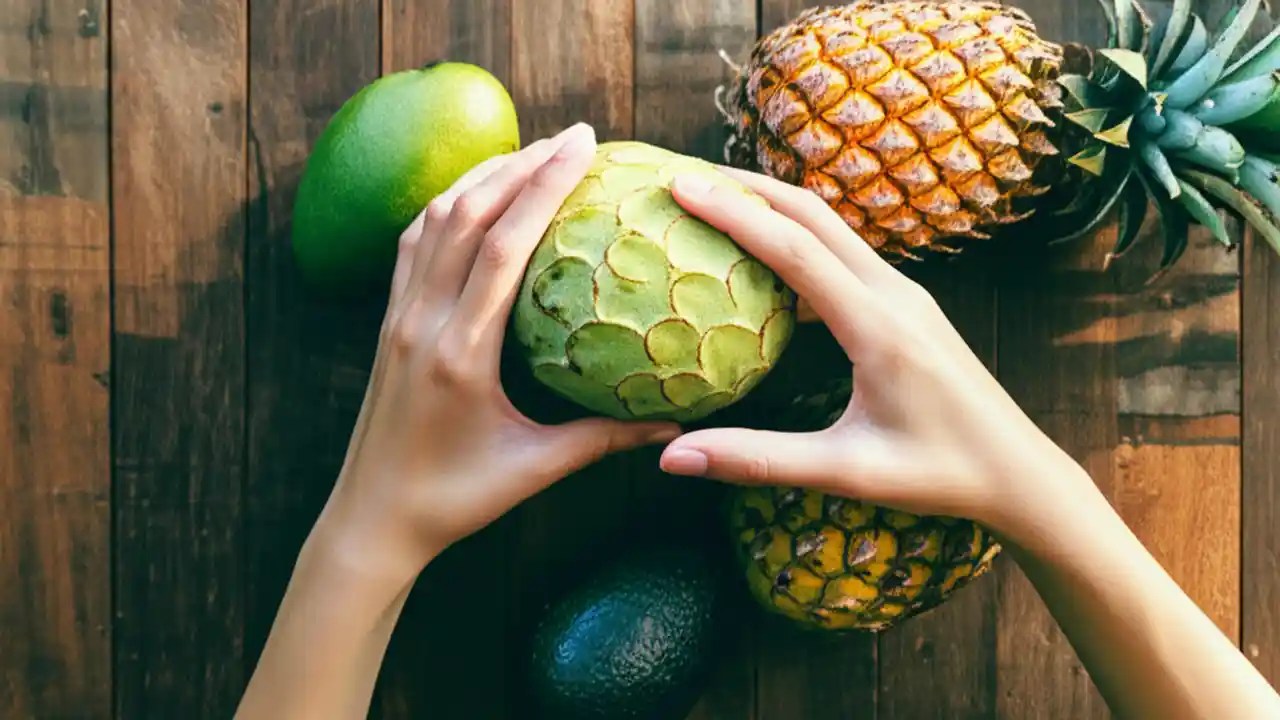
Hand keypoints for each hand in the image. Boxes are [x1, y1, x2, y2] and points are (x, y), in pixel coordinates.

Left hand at [315, 123, 679, 577]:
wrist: (371, 519)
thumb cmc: (453, 499)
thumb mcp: (535, 469)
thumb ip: (603, 439)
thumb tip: (675, 425)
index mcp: (461, 352)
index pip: (503, 245)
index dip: (543, 185)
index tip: (582, 144)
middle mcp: (423, 322)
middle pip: (469, 214)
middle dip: (523, 164)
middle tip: (574, 136)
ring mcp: (398, 317)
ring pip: (435, 219)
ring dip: (484, 176)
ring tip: (532, 152)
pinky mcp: (388, 321)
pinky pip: (414, 243)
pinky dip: (447, 205)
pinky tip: (475, 194)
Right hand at [657, 167, 1087, 538]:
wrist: (1019, 472)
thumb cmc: (940, 475)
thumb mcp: (847, 473)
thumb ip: (759, 460)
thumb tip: (673, 456)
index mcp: (879, 326)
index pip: (795, 249)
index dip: (734, 213)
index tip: (681, 186)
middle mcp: (894, 295)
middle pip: (813, 215)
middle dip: (747, 188)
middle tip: (685, 176)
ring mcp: (904, 295)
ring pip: (831, 229)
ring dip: (773, 207)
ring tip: (715, 202)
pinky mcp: (906, 306)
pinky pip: (844, 255)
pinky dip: (797, 240)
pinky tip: (764, 257)